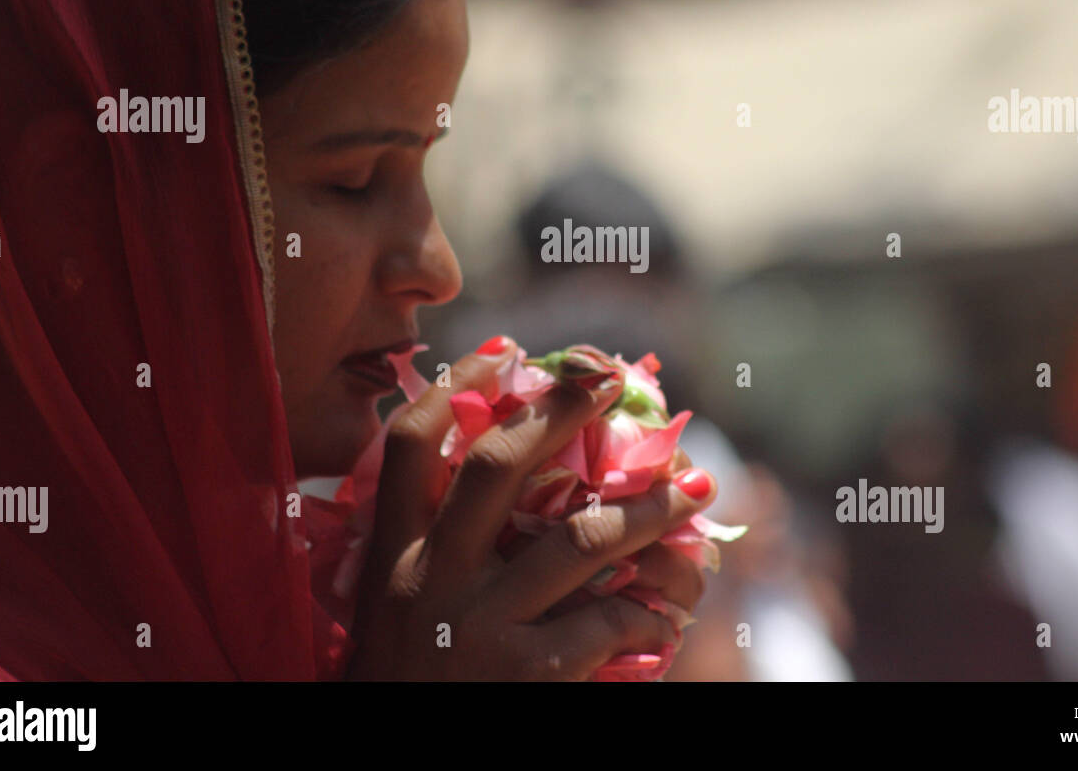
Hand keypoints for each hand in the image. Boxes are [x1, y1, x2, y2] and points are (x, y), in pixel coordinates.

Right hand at [345, 339, 717, 679]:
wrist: (385, 765)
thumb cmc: (398, 684)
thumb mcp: (390, 608)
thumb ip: (427, 547)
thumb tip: (482, 474)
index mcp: (393, 555)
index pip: (409, 446)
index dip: (455, 387)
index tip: (506, 349)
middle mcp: (430, 578)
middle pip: (494, 467)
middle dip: (558, 413)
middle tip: (610, 382)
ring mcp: (477, 626)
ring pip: (577, 540)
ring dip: (645, 511)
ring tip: (691, 491)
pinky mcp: (521, 676)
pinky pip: (601, 625)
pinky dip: (640, 616)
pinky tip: (659, 615)